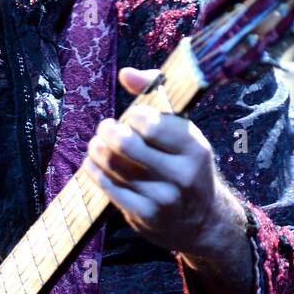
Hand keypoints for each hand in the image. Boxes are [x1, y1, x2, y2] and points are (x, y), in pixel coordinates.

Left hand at [83, 66, 231, 259]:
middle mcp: (182, 174)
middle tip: (105, 128)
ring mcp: (164, 198)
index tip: (131, 117)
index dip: (133, 117)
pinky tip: (93, 164)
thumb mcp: (182, 130)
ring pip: (113, 166)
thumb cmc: (184, 162)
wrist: (201, 219)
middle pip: (126, 145)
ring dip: (97, 150)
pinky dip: (95, 172)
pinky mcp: (146, 216)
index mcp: (194, 147)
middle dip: (108, 131)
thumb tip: (125, 73)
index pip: (151, 124)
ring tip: (97, 145)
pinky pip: (109, 189)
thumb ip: (155, 94)